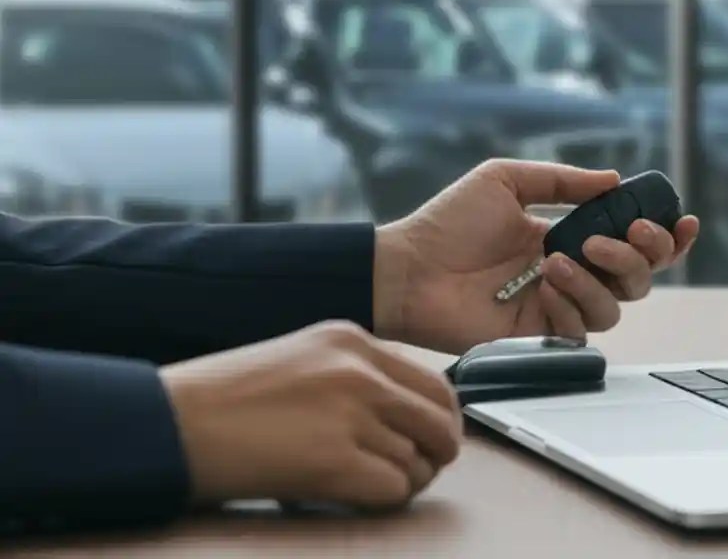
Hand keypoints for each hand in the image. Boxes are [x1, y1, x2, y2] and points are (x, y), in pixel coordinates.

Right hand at [161, 321, 461, 509]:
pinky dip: (381, 502)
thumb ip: (357, 377)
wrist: (170, 424)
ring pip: (420, 461)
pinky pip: (395, 489)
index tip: (430, 440)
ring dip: (402, 482)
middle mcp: (360, 370)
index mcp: (353, 340)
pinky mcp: (335, 459)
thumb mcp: (302, 360)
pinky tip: (351, 496)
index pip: (434, 381)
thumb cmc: (223, 400)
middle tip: (414, 471)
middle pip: (440, 420)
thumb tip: (409, 417)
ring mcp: (350, 413)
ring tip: (363, 484)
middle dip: (435, 453)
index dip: (440, 419)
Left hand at [373, 160, 698, 354]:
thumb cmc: (448, 222)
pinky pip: (583, 328)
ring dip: (600, 277)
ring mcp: (559, 306)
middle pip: (640, 275)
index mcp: (569, 235)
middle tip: (621, 235)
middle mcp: (572, 272)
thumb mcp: (506, 181)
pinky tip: (543, 287)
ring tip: (556, 259)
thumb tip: (614, 180)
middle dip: (644, 254)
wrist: (408, 270)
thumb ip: (562, 182)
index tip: (683, 220)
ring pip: (618, 304)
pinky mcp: (542, 336)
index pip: (632, 240)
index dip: (665, 235)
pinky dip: (572, 304)